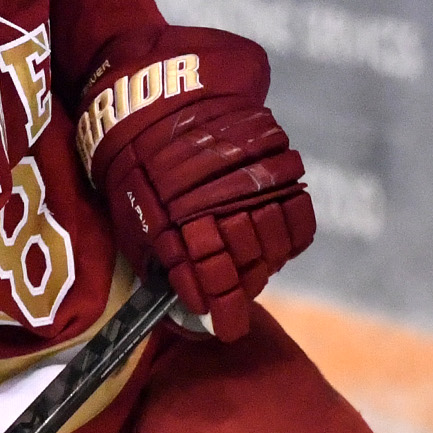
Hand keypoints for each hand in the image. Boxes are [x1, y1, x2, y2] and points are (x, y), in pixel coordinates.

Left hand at [94, 101, 314, 341]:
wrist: (155, 105)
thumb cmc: (136, 171)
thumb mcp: (135, 223)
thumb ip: (164, 266)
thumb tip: (188, 303)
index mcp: (182, 230)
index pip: (217, 286)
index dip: (225, 312)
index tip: (227, 327)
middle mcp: (222, 211)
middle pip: (251, 268)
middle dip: (243, 284)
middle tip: (233, 286)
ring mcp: (253, 188)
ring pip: (276, 244)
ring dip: (266, 258)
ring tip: (251, 256)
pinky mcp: (275, 166)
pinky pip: (298, 213)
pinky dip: (291, 229)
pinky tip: (276, 232)